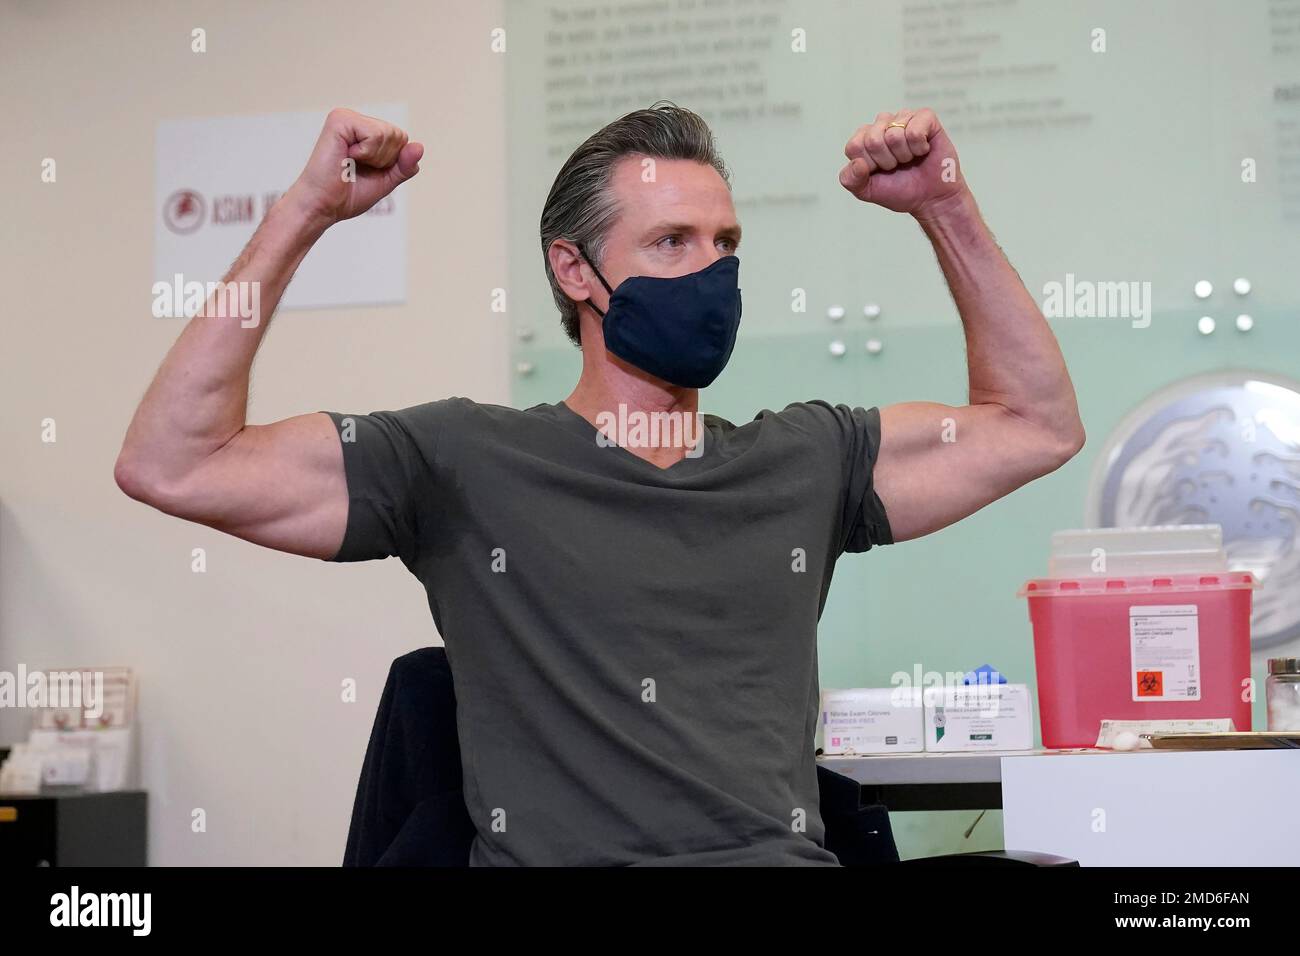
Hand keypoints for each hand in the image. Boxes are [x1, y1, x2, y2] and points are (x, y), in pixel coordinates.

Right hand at [284, 108, 422, 228]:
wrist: (323, 206)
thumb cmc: (347, 194)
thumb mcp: (386, 180)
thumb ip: (404, 165)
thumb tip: (420, 146)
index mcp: (365, 132)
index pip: (402, 140)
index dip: (391, 162)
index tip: (367, 170)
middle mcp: (356, 120)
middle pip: (398, 135)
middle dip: (385, 160)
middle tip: (358, 168)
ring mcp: (347, 117)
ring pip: (389, 134)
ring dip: (375, 158)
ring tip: (351, 163)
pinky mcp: (340, 119)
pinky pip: (375, 134)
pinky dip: (366, 152)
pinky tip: (347, 156)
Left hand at [839, 108, 967, 219]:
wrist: (930, 198)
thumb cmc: (899, 191)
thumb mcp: (867, 191)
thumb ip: (851, 180)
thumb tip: (857, 163)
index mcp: (864, 138)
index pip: (854, 146)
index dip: (869, 165)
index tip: (880, 171)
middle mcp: (882, 124)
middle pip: (873, 140)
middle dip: (887, 161)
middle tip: (897, 166)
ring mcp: (903, 118)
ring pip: (894, 135)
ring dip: (904, 155)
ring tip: (911, 158)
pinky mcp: (925, 117)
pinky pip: (915, 131)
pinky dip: (919, 148)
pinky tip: (923, 150)